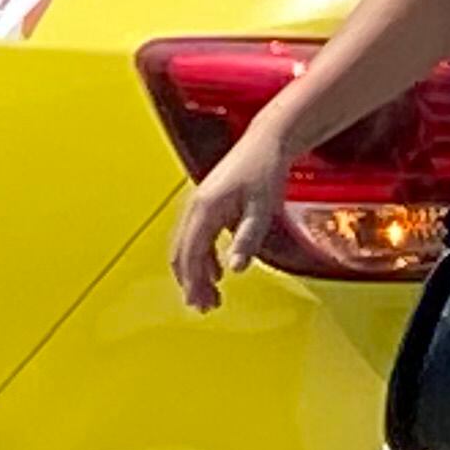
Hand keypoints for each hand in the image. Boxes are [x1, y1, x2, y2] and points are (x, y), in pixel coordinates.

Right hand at [170, 133, 290, 310]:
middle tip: (203, 307)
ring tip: (210, 298)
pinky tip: (217, 274)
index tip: (199, 303)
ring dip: (196, 273)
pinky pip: (197, 237)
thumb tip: (235, 269)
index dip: (193, 281)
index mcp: (205, 208)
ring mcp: (199, 205)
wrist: (265, 141)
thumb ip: (247, 238)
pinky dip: (203, 258)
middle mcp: (196, 207)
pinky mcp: (208, 205)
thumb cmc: (265, 171)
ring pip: (188, 246)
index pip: (191, 253)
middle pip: (183, 253)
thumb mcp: (262, 208)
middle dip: (190, 282)